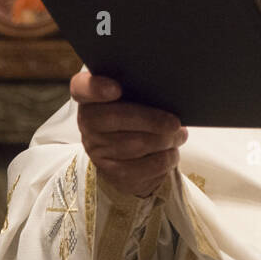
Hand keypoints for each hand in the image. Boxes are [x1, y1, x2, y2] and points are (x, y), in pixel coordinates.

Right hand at [71, 70, 187, 197]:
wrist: (132, 153)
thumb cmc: (137, 113)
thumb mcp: (135, 97)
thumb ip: (141, 88)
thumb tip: (167, 91)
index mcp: (90, 97)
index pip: (81, 87)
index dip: (96, 87)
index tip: (116, 88)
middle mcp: (87, 122)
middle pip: (116, 118)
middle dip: (151, 120)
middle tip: (175, 122)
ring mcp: (97, 149)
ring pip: (133, 144)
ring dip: (163, 140)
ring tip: (179, 135)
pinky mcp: (111, 172)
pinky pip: (141, 168)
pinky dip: (163, 159)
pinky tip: (172, 152)